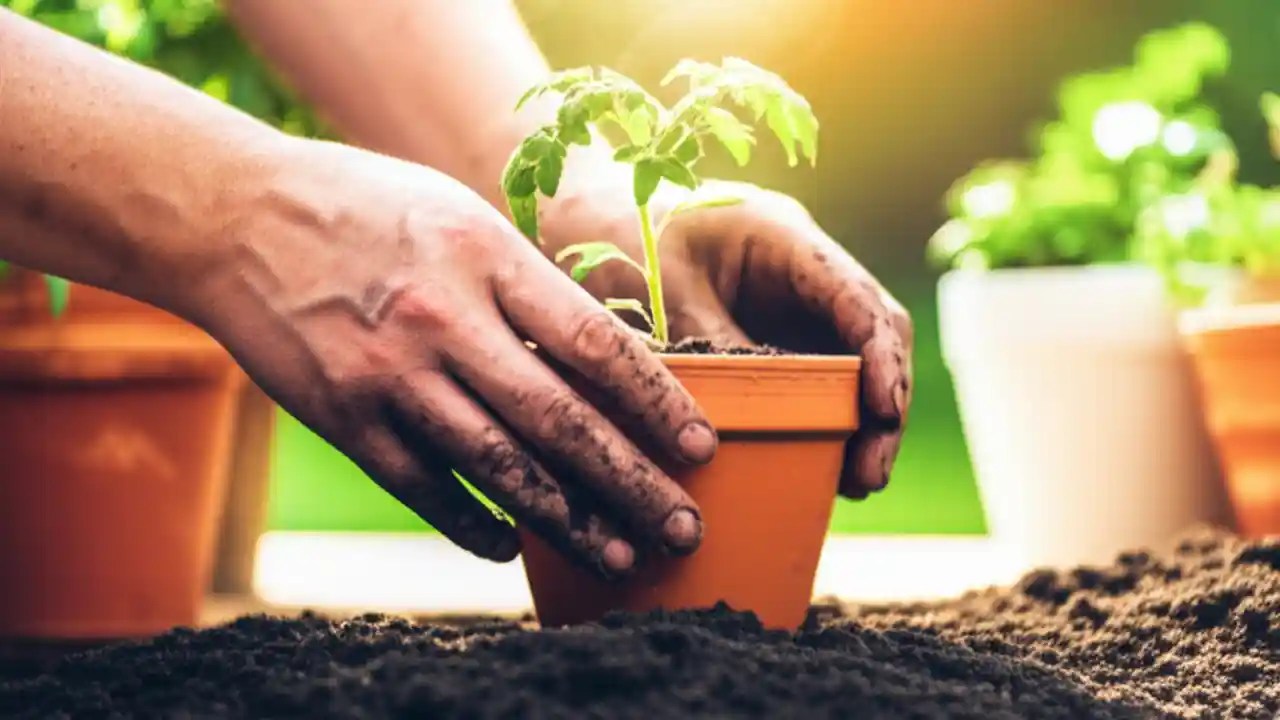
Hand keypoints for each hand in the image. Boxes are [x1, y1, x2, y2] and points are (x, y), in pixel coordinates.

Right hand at [184, 139, 718, 576]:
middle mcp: (443, 321)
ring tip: (621, 556)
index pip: (593, 343)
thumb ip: (524, 286)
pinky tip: (513, 546)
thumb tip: (597, 362)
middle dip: (631, 482)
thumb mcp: (461, 218)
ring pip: (498, 467)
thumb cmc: (368, 210)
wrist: (235, 218)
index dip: (657, 403)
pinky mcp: (345, 418)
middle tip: (683, 528)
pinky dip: (473, 523)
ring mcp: (390, 376)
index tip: (700, 448)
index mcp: (485, 258)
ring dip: (568, 521)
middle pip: (558, 420)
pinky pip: (424, 488)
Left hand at [540, 162, 911, 497]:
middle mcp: (803, 271)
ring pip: (855, 361)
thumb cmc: (618, 235)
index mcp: (784, 236)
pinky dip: (827, 420)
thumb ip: (710, 344)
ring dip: (862, 421)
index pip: (857, 296)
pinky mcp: (775, 334)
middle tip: (869, 474)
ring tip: (855, 484)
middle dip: (883, 404)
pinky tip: (824, 467)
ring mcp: (793, 303)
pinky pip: (817, 377)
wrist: (585, 220)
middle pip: (873, 335)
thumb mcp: (660, 290)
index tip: (885, 410)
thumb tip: (752, 416)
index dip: (883, 354)